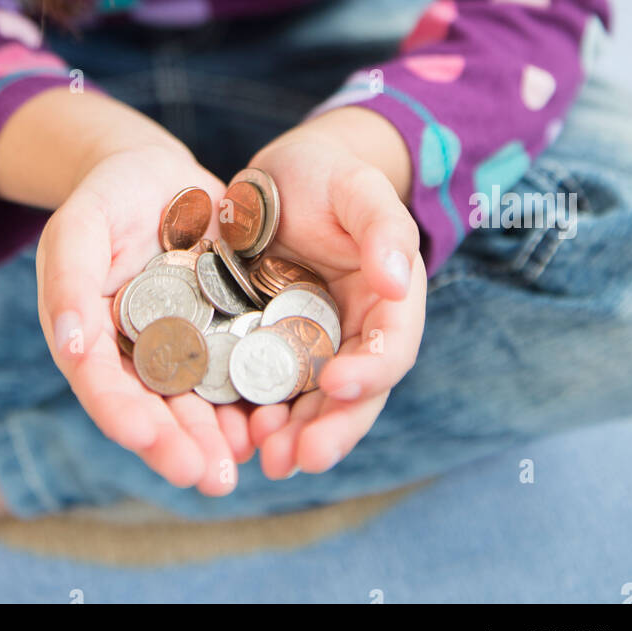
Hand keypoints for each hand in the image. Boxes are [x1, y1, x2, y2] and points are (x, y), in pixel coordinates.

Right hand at [35, 139, 253, 495]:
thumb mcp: (76, 228)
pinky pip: (242, 365)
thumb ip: (68, 282)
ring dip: (222, 435)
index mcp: (91, 342)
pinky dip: (256, 392)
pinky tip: (279, 414)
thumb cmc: (103, 198)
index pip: (104, 388)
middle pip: (157, 409)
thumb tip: (71, 348)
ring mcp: (184, 345)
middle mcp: (138, 356)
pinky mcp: (226, 327)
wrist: (154, 171)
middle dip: (181, 446)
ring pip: (202, 400)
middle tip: (210, 479)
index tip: (145, 437)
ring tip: (249, 461)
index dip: (122, 415)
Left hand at [240, 125, 425, 478]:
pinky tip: (235, 432)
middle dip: (330, 430)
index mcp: (389, 302)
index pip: (390, 349)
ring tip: (265, 455)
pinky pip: (265, 388)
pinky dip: (254, 414)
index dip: (368, 372)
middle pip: (352, 395)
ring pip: (309, 404)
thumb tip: (396, 283)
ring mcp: (311, 345)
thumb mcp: (357, 187)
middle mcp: (354, 334)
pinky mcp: (268, 346)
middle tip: (299, 457)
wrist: (281, 174)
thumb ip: (382, 228)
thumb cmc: (327, 173)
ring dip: (293, 436)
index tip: (334, 382)